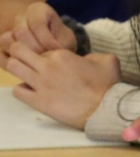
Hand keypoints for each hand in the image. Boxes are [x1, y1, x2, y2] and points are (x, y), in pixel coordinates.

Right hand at [0, 2, 76, 68]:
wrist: (57, 47)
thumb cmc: (62, 41)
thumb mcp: (66, 41)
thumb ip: (59, 45)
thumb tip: (51, 52)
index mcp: (38, 10)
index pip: (37, 23)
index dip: (46, 39)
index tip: (57, 51)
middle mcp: (22, 17)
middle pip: (21, 32)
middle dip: (35, 48)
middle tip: (47, 58)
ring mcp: (10, 29)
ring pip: (7, 40)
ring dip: (23, 54)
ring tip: (38, 61)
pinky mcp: (5, 43)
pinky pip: (1, 50)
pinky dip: (13, 59)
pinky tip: (27, 65)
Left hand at [5, 43, 119, 128]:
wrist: (106, 109)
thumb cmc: (109, 85)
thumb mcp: (108, 60)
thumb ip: (93, 55)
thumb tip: (86, 60)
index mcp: (62, 54)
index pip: (41, 47)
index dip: (44, 54)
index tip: (53, 63)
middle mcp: (48, 66)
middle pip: (18, 50)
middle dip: (20, 53)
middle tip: (30, 62)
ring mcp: (41, 84)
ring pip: (12, 66)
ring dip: (18, 69)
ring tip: (28, 76)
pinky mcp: (39, 101)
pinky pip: (17, 90)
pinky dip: (22, 90)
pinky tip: (33, 92)